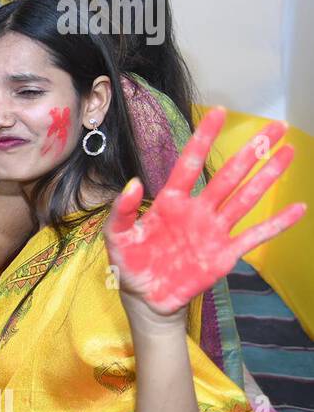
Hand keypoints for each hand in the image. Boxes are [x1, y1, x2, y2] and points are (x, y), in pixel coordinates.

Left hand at [105, 107, 305, 317]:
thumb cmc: (129, 263)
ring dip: (267, 176)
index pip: (189, 164)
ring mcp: (213, 230)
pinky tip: (297, 208)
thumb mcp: (116, 237)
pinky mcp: (225, 253)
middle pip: (228, 175)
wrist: (146, 298)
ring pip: (245, 198)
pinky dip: (276, 223)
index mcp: (169, 202)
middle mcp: (197, 210)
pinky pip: (254, 235)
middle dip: (251, 152)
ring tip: (288, 152)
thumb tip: (132, 183)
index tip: (217, 113)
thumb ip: (121, 211)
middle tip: (274, 127)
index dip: (203, 139)